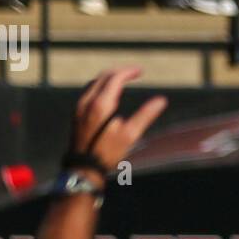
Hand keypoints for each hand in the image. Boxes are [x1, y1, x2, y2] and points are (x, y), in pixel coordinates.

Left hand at [70, 67, 167, 181]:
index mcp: (101, 103)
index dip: (129, 72)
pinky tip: (106, 95)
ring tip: (122, 81)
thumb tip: (161, 101)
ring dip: (109, 78)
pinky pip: (89, 91)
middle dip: (119, 72)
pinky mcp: (77, 113)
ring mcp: (80, 106)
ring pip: (94, 83)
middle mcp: (88, 100)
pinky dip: (100, 87)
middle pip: (104, 76)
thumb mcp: (130, 136)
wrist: (83, 166)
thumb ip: (145, 116)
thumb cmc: (108, 153)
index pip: (115, 78)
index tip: (140, 72)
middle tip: (133, 74)